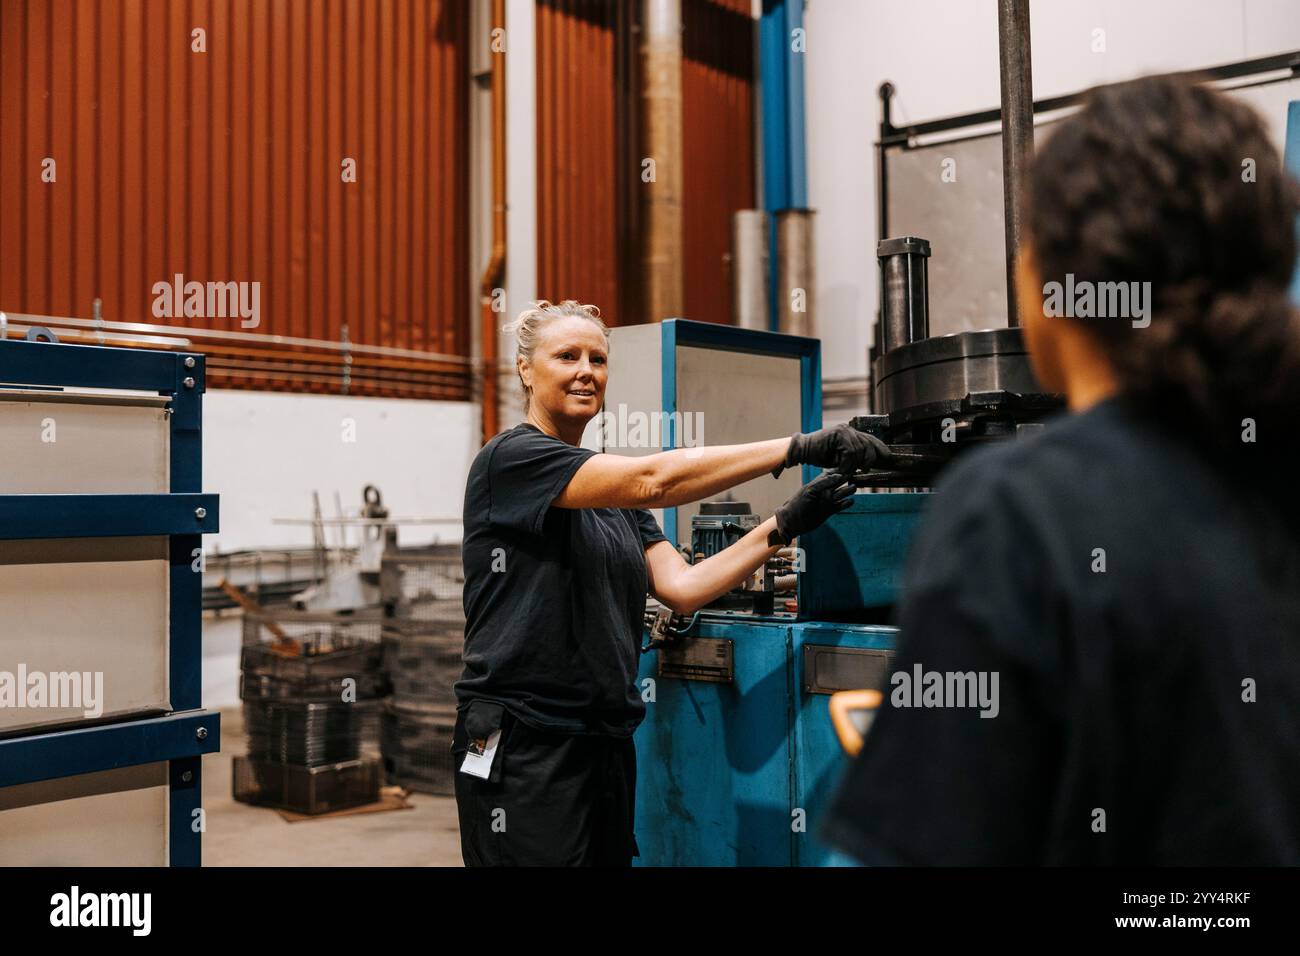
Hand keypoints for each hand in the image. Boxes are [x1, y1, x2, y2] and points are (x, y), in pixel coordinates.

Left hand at [770, 470, 855, 544]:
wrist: (792, 522)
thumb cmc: (798, 504)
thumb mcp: (810, 490)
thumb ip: (824, 483)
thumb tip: (838, 475)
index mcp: (817, 484)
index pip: (831, 475)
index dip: (839, 471)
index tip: (848, 467)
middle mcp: (823, 492)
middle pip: (838, 483)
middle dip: (846, 479)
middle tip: (855, 476)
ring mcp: (826, 502)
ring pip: (840, 494)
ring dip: (847, 491)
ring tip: (854, 487)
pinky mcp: (828, 511)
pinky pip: (840, 506)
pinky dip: (846, 504)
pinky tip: (851, 501)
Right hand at [774, 424, 890, 477]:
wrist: (802, 450)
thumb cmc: (820, 455)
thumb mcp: (841, 457)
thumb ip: (854, 457)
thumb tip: (867, 464)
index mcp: (851, 433)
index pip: (870, 439)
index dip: (880, 448)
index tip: (888, 456)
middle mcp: (849, 429)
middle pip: (868, 444)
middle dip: (869, 459)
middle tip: (864, 469)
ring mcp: (844, 430)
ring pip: (859, 450)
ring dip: (854, 465)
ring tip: (847, 471)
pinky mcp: (838, 434)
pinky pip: (849, 452)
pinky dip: (846, 463)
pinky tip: (841, 468)